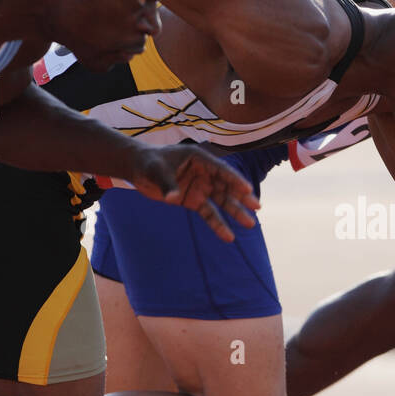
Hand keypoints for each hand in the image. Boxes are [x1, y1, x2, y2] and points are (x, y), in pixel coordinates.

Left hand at [130, 145, 261, 242]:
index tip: (248, 189)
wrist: (137, 169)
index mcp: (198, 159)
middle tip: (257, 207)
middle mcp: (203, 173)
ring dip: (235, 212)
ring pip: (221, 201)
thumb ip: (166, 183)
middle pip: (225, 186)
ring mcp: (200, 187)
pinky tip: (229, 236)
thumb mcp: (155, 170)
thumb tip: (173, 197)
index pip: (220, 170)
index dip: (234, 179)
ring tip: (250, 224)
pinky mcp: (193, 200)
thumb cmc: (147, 163)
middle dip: (241, 197)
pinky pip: (208, 213)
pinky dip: (218, 224)